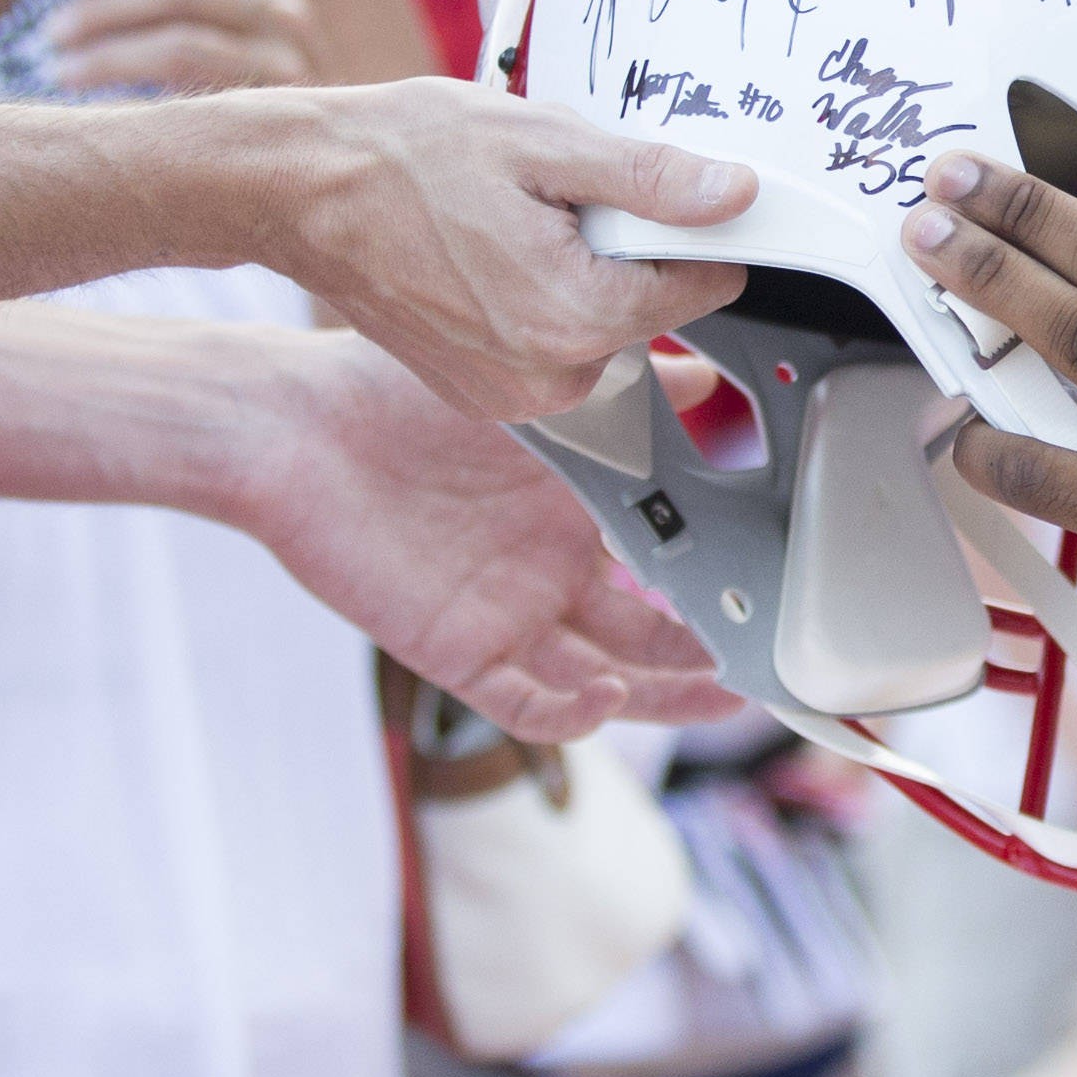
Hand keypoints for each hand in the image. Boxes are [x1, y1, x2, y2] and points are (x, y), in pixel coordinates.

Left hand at [48, 0, 318, 95]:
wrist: (321, 157)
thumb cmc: (244, 90)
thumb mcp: (217, 26)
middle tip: (52, 31)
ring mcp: (289, 50)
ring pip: (181, 28)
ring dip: (108, 39)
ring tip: (61, 62)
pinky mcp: (282, 100)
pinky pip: (189, 72)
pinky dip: (122, 70)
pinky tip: (79, 82)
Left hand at [240, 333, 747, 739]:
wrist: (291, 430)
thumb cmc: (396, 393)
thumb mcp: (534, 386)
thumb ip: (628, 386)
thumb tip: (708, 365)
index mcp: (578, 513)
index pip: (671, 566)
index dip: (725, 591)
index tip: (786, 597)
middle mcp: (551, 572)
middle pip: (653, 638)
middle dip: (714, 657)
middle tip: (776, 666)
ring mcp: (508, 616)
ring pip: (606, 680)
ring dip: (664, 695)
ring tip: (725, 697)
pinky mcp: (456, 652)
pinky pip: (526, 704)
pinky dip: (571, 712)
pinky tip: (605, 696)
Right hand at [276, 77, 748, 417]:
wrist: (300, 193)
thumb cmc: (403, 158)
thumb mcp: (542, 142)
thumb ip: (651, 179)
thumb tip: (736, 196)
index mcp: (577, 317)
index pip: (703, 284)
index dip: (688, 227)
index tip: (646, 189)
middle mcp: (552, 377)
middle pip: (649, 307)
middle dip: (621, 249)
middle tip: (547, 200)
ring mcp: (514, 396)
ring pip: (600, 326)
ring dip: (578, 275)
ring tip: (506, 225)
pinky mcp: (485, 395)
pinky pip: (552, 346)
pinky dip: (537, 301)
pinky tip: (485, 258)